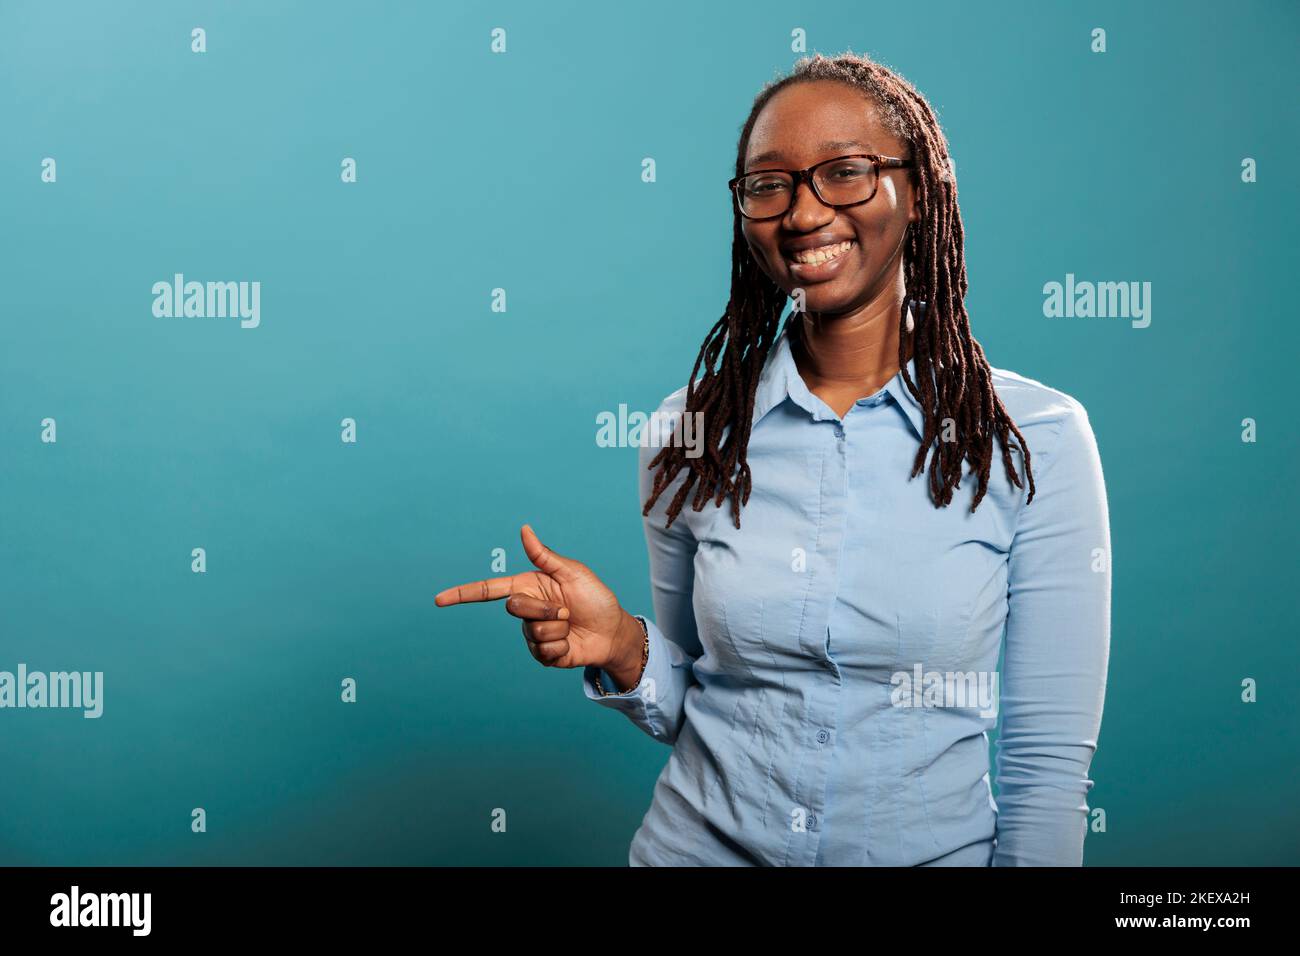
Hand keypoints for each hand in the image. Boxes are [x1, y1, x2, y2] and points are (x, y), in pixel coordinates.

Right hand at [434, 524, 646, 687]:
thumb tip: (524, 529)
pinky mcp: (543, 655)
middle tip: (566, 611)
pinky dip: (561, 648)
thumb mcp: (573, 573)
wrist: (612, 631)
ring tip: (571, 626)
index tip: (439, 599)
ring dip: (557, 630)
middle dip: (544, 610)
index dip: (463, 594)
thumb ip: (545, 556)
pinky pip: (543, 652)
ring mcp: (533, 634)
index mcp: (529, 587)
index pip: (489, 591)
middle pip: (515, 610)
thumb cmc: (595, 597)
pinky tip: (571, 643)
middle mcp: (527, 611)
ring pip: (532, 633)